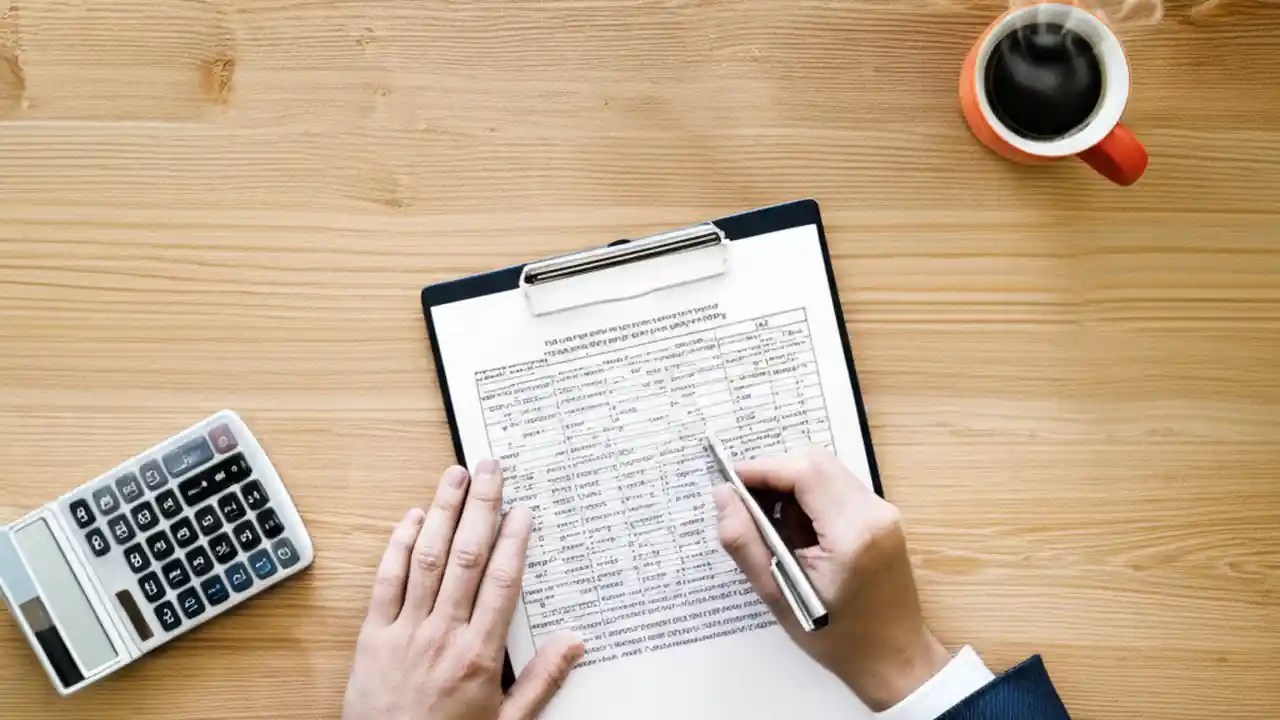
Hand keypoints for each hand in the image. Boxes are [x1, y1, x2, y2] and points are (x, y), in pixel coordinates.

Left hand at [343, 461, 584, 719]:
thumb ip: (542, 680)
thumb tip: (575, 643)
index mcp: (479, 654)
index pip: (502, 582)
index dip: (514, 540)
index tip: (522, 509)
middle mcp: (443, 635)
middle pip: (466, 557)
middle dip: (480, 507)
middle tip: (490, 469)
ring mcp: (404, 632)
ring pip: (426, 559)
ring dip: (441, 512)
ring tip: (454, 477)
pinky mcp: (372, 638)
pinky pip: (385, 583)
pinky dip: (398, 547)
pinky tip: (411, 518)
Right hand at [711, 449, 948, 711]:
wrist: (893, 659)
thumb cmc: (837, 638)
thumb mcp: (778, 595)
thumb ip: (745, 542)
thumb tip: (722, 496)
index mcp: (852, 534)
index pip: (805, 472)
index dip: (763, 468)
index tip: (731, 482)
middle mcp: (875, 514)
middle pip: (816, 463)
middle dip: (775, 475)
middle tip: (747, 506)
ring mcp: (884, 513)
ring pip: (827, 472)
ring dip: (793, 488)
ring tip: (774, 529)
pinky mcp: (883, 518)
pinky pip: (839, 488)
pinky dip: (810, 499)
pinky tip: (798, 535)